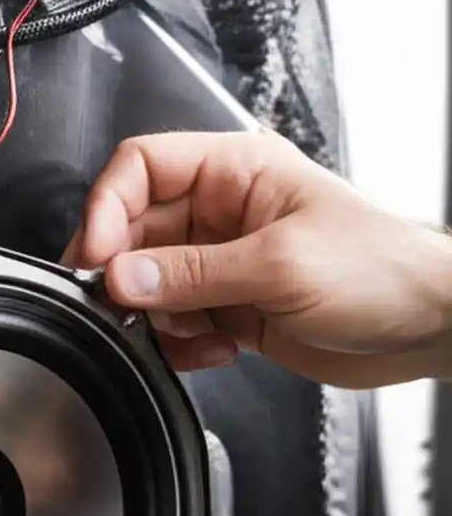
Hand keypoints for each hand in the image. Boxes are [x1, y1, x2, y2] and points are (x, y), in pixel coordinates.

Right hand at [62, 131, 451, 387]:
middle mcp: (219, 210)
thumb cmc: (383, 269)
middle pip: (132, 229)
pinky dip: (180, 343)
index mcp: (234, 171)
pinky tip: (216, 349)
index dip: (107, 207)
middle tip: (121, 306)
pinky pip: (173, 321)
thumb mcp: (280, 265)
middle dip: (126, 273)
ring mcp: (220, 260)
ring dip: (157, 316)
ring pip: (146, 282)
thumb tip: (122, 277)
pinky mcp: (226, 304)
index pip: (140, 166)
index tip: (97, 255)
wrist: (430, 326)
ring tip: (191, 333)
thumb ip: (193, 274)